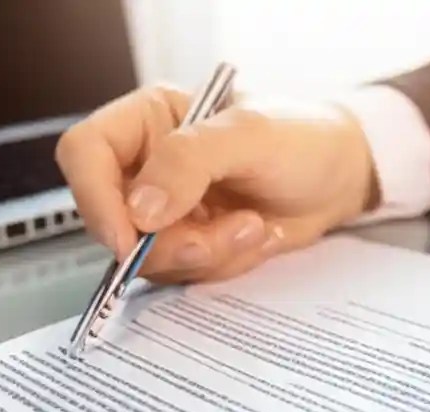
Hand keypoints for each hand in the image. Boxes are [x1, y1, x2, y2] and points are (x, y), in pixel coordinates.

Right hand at [55, 86, 376, 282]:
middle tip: (218, 236)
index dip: (93, 197)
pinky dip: (223, 263)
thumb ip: (188, 162)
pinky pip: (185, 273)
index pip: (85, 153)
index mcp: (148, 121)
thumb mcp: (249, 135)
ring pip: (150, 257)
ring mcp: (167, 211)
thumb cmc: (303, 137)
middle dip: (169, 241)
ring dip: (206, 252)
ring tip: (253, 225)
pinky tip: (255, 235)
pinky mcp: (191, 243)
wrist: (344, 176)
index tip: (128, 236)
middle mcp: (148, 167)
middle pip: (113, 220)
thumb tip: (139, 211)